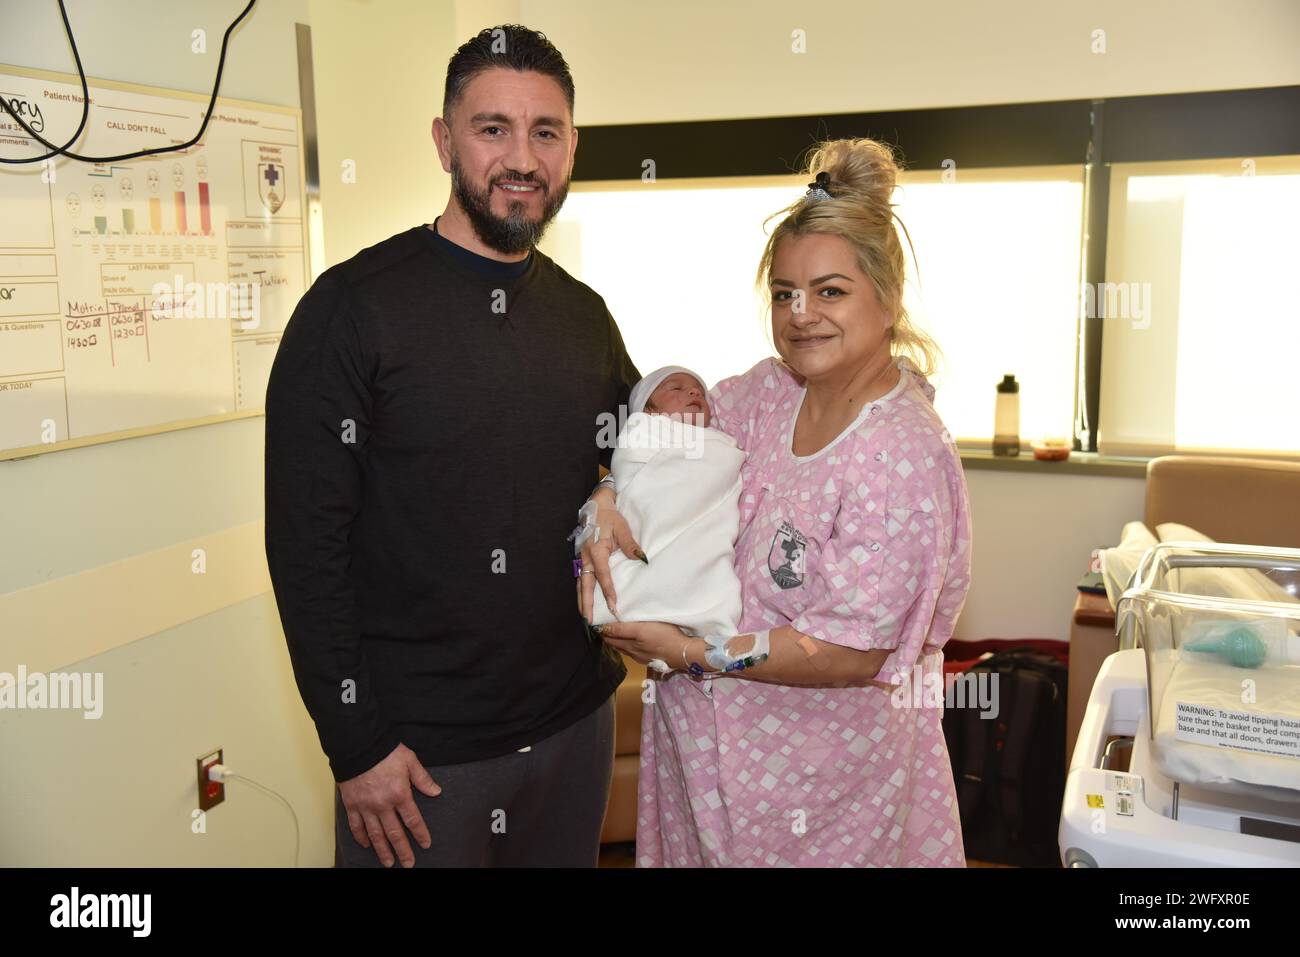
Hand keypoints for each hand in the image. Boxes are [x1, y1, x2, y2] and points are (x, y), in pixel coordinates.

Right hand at [337, 743, 440, 867]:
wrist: (359, 745)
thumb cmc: (385, 751)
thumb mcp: (410, 760)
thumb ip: (423, 779)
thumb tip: (437, 792)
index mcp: (400, 794)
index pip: (413, 820)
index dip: (420, 834)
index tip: (425, 845)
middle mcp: (383, 804)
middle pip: (394, 833)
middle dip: (403, 850)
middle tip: (408, 863)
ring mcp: (366, 806)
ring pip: (375, 834)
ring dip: (382, 850)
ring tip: (388, 863)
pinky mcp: (352, 804)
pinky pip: (356, 825)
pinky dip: (361, 837)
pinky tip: (366, 845)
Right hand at [576, 486, 645, 623]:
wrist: (596, 505)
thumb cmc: (610, 516)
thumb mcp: (622, 528)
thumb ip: (630, 545)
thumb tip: (642, 560)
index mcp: (596, 550)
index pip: (603, 576)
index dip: (608, 591)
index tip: (613, 606)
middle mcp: (586, 557)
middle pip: (585, 584)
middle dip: (586, 602)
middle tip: (588, 619)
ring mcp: (582, 558)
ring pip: (580, 582)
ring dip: (582, 598)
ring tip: (584, 615)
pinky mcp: (582, 558)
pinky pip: (581, 577)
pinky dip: (582, 590)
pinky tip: (584, 599)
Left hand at [597, 620, 692, 667]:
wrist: (682, 652)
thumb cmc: (662, 637)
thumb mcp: (641, 629)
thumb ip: (622, 629)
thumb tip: (602, 628)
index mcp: (628, 646)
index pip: (609, 639)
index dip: (602, 631)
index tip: (597, 623)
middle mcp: (633, 654)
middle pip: (616, 645)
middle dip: (610, 636)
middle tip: (605, 626)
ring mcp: (642, 657)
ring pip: (626, 648)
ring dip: (620, 641)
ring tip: (618, 632)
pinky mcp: (652, 657)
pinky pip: (636, 650)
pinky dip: (631, 644)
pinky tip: (635, 641)